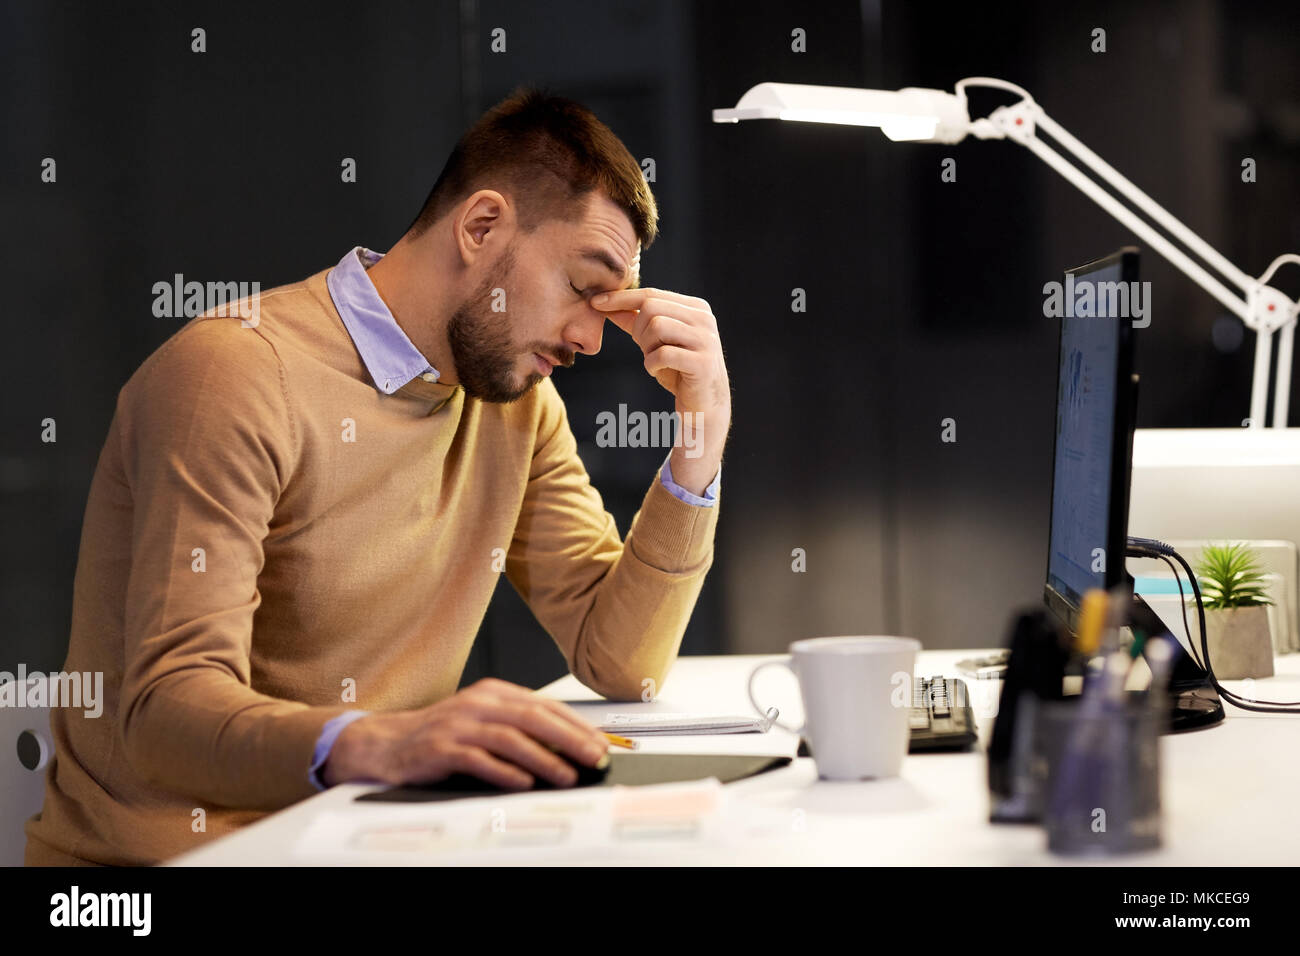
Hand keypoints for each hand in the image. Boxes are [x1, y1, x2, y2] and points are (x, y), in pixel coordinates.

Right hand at [321, 678, 608, 788]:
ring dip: (544, 758)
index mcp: (493, 692)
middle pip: (533, 717)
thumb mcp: (482, 723)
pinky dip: (503, 771)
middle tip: (595, 758)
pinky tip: (523, 783)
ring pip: (510, 738)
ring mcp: (458, 724)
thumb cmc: (442, 736)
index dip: (576, 725)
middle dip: (570, 739)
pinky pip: (478, 759)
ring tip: (567, 776)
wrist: (386, 743)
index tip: (601, 744)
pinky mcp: (440, 748)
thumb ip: (519, 730)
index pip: (544, 705)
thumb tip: (568, 752)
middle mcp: (477, 703)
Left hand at [593, 287, 730, 493]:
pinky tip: (657, 371)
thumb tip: (603, 304)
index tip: (595, 302)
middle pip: (652, 308)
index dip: (621, 298)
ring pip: (657, 327)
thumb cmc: (678, 370)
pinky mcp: (703, 362)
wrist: (703, 404)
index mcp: (695, 308)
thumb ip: (633, 321)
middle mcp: (704, 319)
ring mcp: (706, 339)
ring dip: (646, 348)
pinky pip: (663, 354)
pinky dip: (651, 364)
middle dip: (637, 330)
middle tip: (644, 349)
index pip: (651, 294)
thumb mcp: (654, 341)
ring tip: (654, 360)